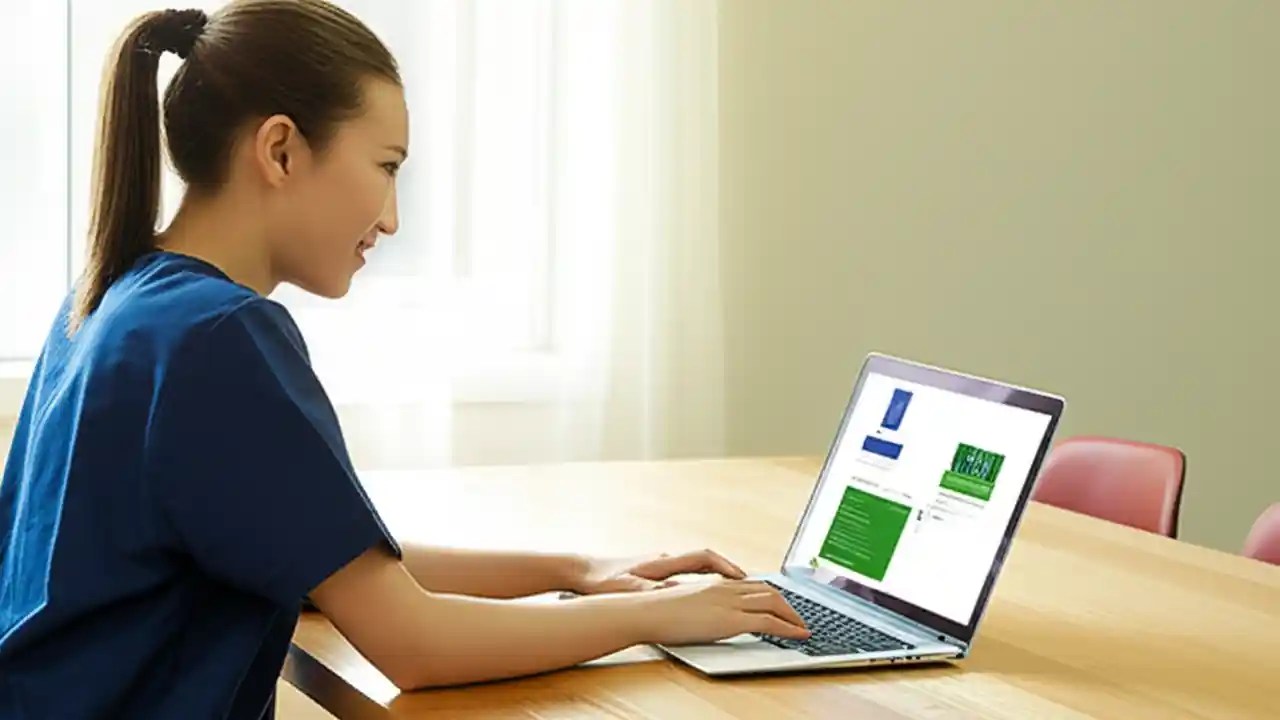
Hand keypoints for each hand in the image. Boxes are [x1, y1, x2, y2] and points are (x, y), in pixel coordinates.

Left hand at [572, 549, 747, 594]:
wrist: (580, 571)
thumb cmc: (601, 580)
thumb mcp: (628, 589)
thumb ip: (652, 592)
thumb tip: (674, 596)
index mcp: (663, 563)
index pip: (704, 558)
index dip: (727, 567)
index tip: (744, 578)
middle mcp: (665, 561)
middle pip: (706, 562)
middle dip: (728, 573)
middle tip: (750, 586)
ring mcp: (658, 567)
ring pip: (696, 570)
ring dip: (715, 579)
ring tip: (732, 593)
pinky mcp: (651, 574)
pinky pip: (684, 576)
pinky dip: (698, 585)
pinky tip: (700, 598)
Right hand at [638, 580, 809, 644]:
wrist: (644, 611)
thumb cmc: (654, 612)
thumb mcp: (681, 604)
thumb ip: (698, 606)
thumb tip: (704, 616)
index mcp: (713, 584)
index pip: (751, 585)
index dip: (770, 594)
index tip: (780, 604)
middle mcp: (725, 588)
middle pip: (767, 590)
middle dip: (786, 604)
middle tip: (797, 617)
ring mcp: (729, 602)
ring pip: (773, 601)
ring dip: (792, 614)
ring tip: (802, 627)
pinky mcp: (730, 619)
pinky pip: (769, 621)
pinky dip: (788, 627)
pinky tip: (798, 634)